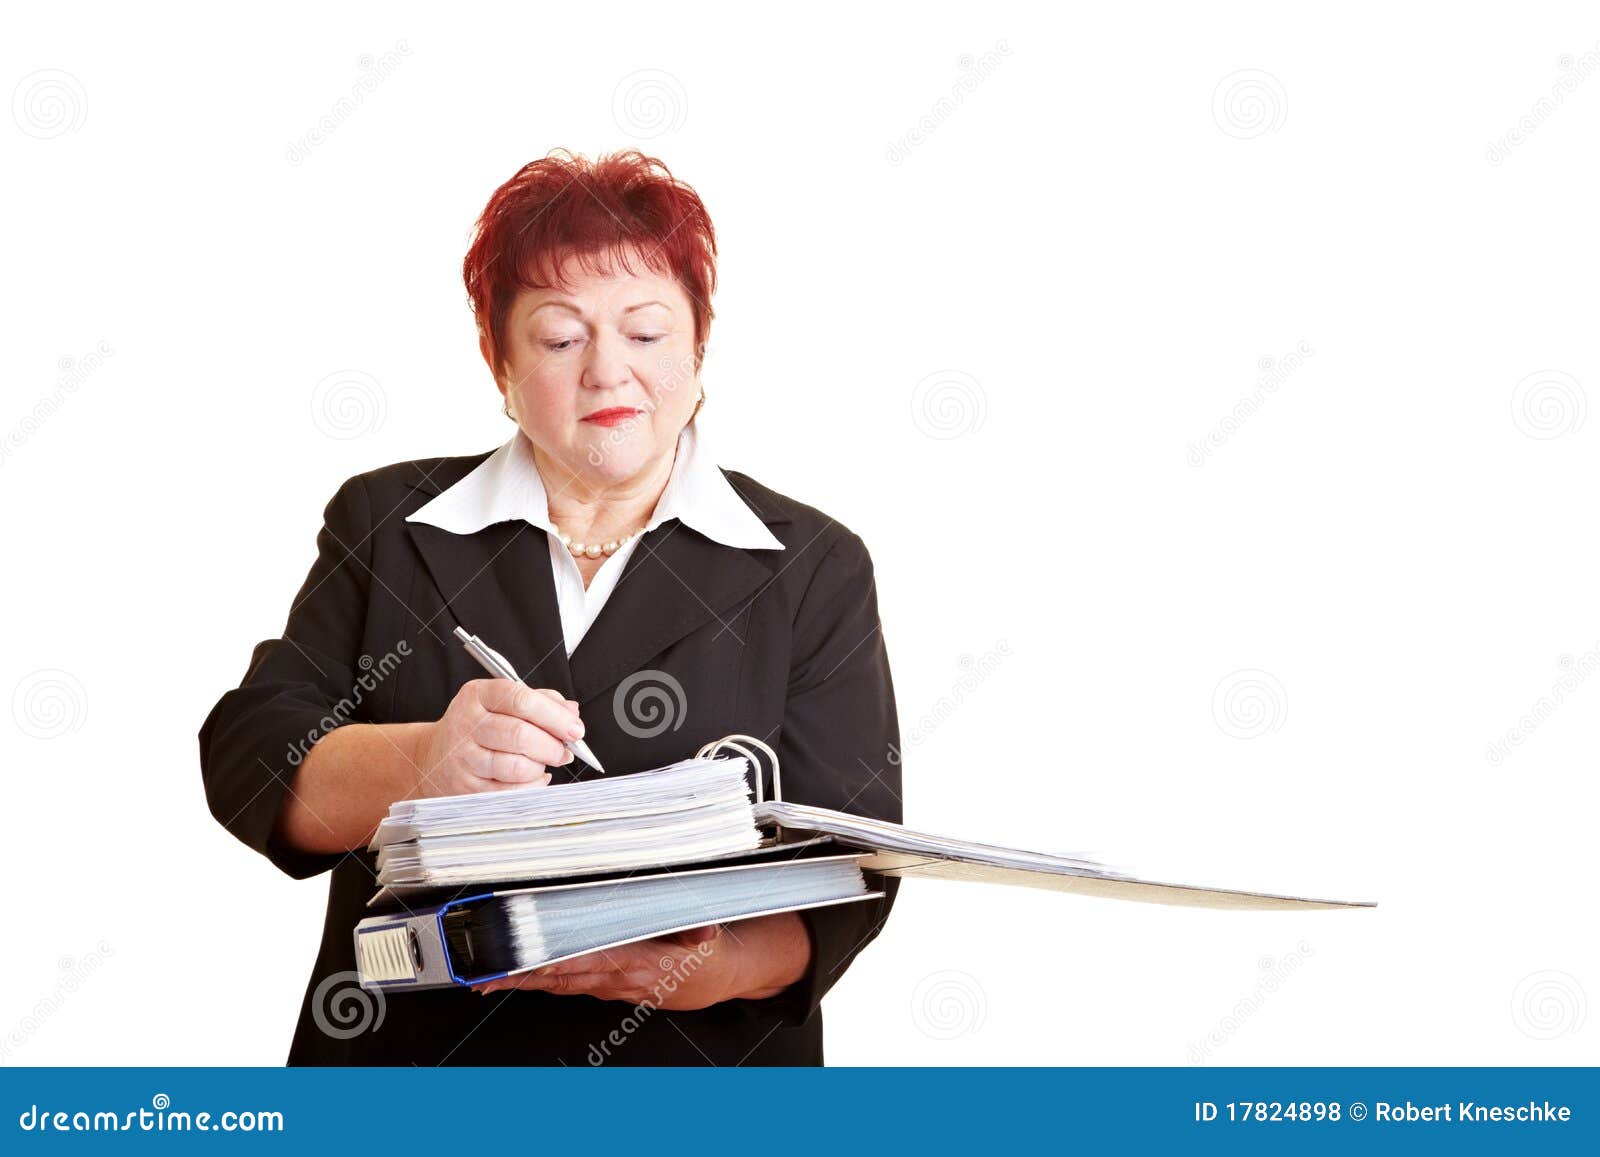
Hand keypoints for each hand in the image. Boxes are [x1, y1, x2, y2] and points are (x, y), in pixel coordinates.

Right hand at [407, 679, 583, 798]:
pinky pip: (509, 791)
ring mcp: (463, 757)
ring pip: (516, 766)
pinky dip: (531, 786)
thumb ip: (540, 701)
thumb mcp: (502, 702)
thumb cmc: (478, 727)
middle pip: (519, 734)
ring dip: (541, 767)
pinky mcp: (465, 786)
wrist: (434, 757)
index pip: (520, 699)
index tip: (576, 729)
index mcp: (478, 695)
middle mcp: (466, 723)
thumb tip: (572, 711)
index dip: (554, 716)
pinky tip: (533, 778)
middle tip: (566, 750)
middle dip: (553, 746)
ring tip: (545, 763)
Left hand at [470, 912, 813, 1008]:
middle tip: (488, 975)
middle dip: (524, 978)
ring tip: (488, 979)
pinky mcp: (605, 987)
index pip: (589, 962)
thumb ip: (698, 931)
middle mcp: (617, 980)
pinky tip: (515, 978)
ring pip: (559, 984)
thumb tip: (701, 930)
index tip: (529, 961)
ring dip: (524, 983)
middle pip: (562, 978)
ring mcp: (609, 987)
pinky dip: (539, 983)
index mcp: (637, 964)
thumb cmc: (704, 953)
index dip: (557, 963)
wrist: (713, 980)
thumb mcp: (708, 937)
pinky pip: (567, 985)